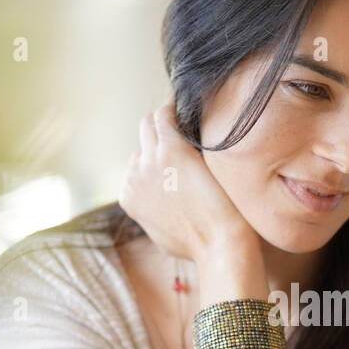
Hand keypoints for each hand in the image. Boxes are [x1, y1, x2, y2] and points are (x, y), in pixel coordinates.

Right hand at [117, 96, 257, 263]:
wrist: (218, 246)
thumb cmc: (200, 246)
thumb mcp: (164, 236)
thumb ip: (155, 215)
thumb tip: (162, 208)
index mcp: (129, 197)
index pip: (137, 164)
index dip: (156, 157)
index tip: (174, 152)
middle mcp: (134, 177)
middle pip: (140, 141)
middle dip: (157, 133)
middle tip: (181, 126)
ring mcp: (150, 162)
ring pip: (149, 123)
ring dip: (165, 117)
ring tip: (186, 113)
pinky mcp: (171, 150)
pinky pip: (165, 115)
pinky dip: (173, 106)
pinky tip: (188, 102)